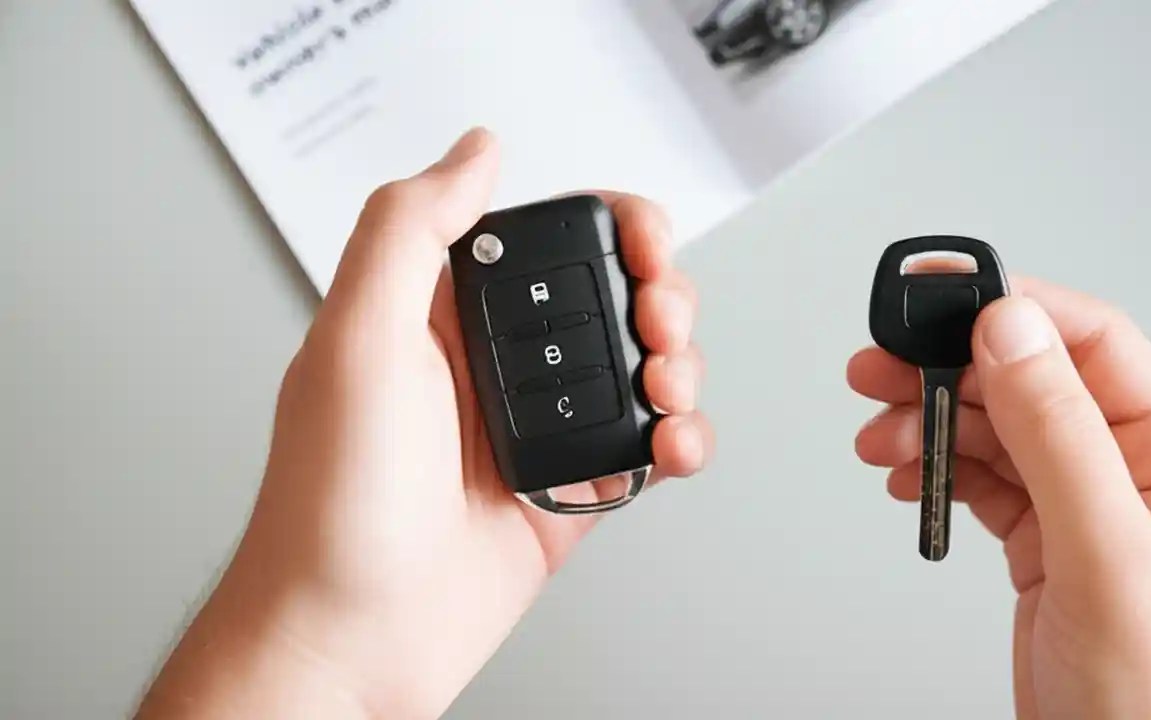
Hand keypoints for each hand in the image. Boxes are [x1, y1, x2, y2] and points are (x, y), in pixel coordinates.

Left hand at [136, 128, 711, 718]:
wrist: (350, 641)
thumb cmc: (330, 506)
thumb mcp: (357, 340)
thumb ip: (409, 230)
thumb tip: (473, 151)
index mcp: (440, 314)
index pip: (544, 236)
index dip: (609, 224)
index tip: (643, 239)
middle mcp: (491, 366)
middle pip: (611, 297)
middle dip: (661, 297)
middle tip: (663, 328)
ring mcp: (534, 432)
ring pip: (639, 369)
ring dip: (680, 368)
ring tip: (670, 392)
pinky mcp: (565, 495)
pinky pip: (644, 450)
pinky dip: (678, 442)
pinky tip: (671, 448)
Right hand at [848, 279, 1150, 718]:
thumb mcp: (1108, 559)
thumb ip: (1059, 437)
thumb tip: (1011, 331)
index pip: (1093, 342)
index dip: (1013, 309)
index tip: (938, 300)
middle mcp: (1132, 471)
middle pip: (1029, 379)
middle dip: (947, 369)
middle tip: (877, 371)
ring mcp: (1085, 507)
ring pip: (996, 427)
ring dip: (930, 422)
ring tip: (878, 438)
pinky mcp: (1045, 542)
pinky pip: (982, 478)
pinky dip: (936, 470)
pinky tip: (906, 477)